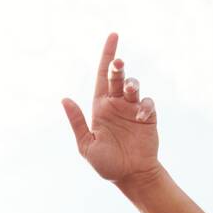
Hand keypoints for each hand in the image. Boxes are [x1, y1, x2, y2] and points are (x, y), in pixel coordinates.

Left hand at [62, 33, 160, 185]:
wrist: (130, 176)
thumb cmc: (106, 164)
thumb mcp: (86, 145)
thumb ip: (77, 122)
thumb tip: (65, 99)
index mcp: (100, 107)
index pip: (103, 75)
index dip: (107, 55)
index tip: (113, 36)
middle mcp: (117, 105)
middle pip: (118, 77)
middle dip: (118, 67)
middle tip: (118, 64)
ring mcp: (133, 109)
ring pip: (133, 86)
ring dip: (131, 83)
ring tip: (129, 90)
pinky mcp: (148, 117)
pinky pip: (148, 103)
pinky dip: (145, 105)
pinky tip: (141, 115)